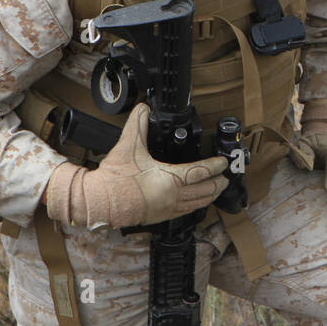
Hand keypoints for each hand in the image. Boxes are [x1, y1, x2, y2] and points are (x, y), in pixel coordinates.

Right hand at [46, 103, 227, 229]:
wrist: (100, 201)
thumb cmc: (114, 178)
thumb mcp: (128, 146)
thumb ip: (138, 124)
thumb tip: (143, 108)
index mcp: (169, 179)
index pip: (201, 172)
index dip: (215, 166)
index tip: (224, 162)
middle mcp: (173, 197)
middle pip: (205, 191)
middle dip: (218, 183)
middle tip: (226, 177)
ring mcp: (168, 209)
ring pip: (198, 203)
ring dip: (210, 195)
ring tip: (218, 189)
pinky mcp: (161, 217)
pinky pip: (186, 211)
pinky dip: (197, 205)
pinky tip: (198, 202)